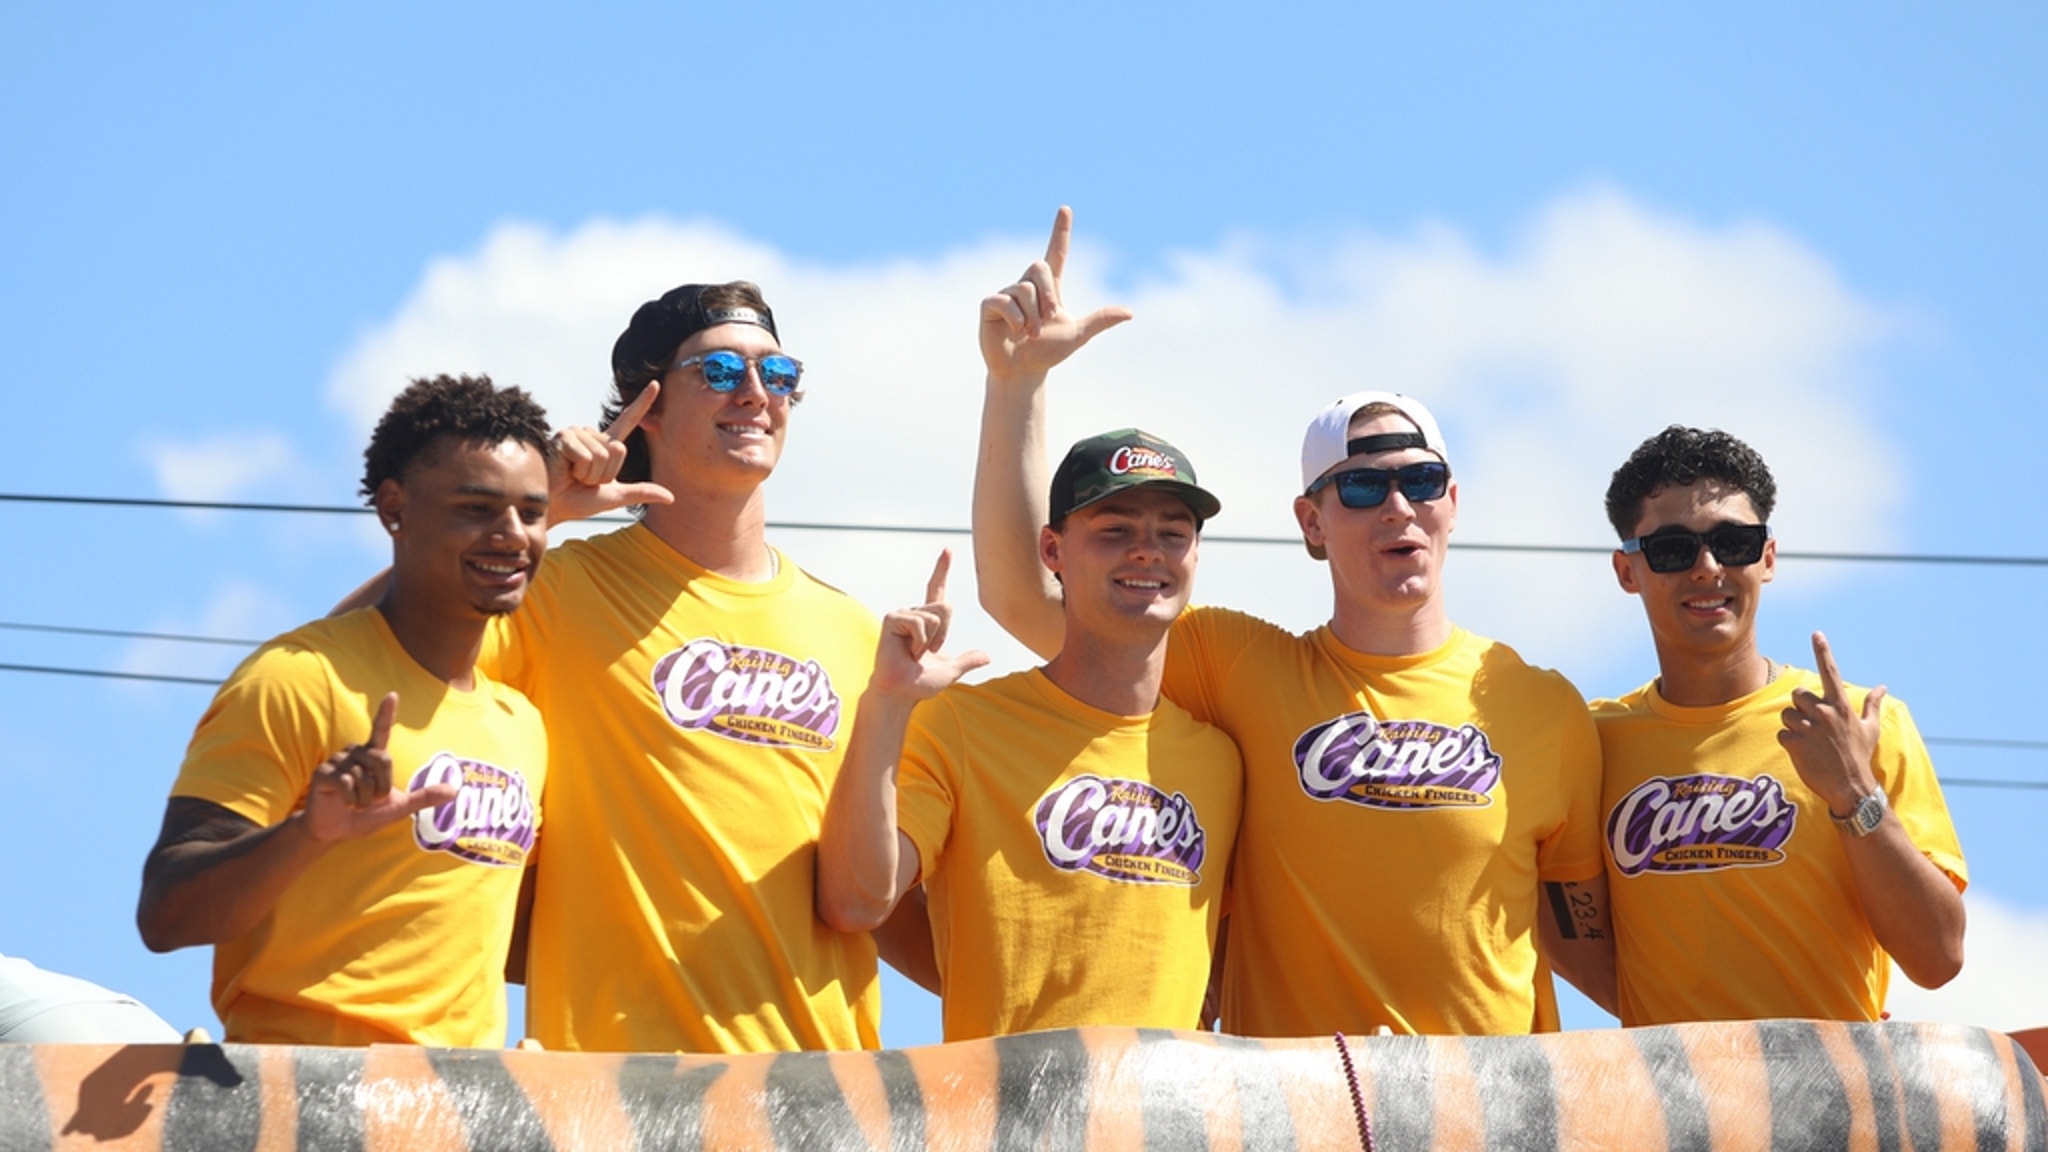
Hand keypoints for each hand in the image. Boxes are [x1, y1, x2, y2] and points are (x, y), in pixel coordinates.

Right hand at [302, 693, 459, 842]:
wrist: (335, 831)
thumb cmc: (365, 815)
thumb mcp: (399, 807)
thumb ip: (423, 797)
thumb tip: (454, 791)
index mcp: (373, 756)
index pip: (381, 730)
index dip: (386, 713)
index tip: (392, 695)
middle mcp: (356, 752)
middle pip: (384, 760)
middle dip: (383, 788)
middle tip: (372, 801)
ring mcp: (338, 761)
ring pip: (364, 777)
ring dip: (365, 799)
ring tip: (355, 803)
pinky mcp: (323, 773)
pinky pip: (346, 784)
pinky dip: (351, 801)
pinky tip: (344, 804)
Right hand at [546, 383, 675, 521]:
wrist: (554, 507)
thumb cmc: (578, 500)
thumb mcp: (614, 497)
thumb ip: (640, 492)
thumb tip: (671, 497)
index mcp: (606, 444)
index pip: (629, 420)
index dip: (643, 403)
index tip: (655, 384)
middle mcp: (593, 435)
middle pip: (619, 449)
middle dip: (605, 473)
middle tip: (584, 479)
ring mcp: (577, 433)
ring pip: (603, 454)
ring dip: (590, 474)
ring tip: (573, 475)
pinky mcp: (565, 437)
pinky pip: (587, 457)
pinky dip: (579, 471)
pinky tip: (565, 471)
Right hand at [869, 551, 991, 701]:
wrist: (902, 693)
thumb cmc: (919, 684)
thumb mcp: (951, 670)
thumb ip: (967, 661)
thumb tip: (986, 657)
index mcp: (927, 621)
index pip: (937, 590)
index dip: (942, 570)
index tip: (948, 549)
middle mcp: (914, 613)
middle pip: (946, 606)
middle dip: (944, 634)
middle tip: (926, 652)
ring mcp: (902, 614)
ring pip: (935, 616)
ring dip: (930, 641)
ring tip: (914, 654)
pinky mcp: (892, 618)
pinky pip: (921, 623)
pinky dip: (920, 643)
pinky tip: (907, 652)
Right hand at [979, 206, 1132, 383]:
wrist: (1023, 372)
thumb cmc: (1048, 352)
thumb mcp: (1077, 335)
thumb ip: (1100, 320)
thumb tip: (1130, 313)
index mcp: (1049, 288)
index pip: (1056, 253)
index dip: (1060, 232)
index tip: (1065, 209)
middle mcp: (1027, 285)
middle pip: (1039, 267)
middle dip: (1048, 294)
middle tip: (1049, 318)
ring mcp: (1007, 293)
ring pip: (1024, 289)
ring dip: (1033, 317)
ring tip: (1031, 334)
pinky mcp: (990, 305)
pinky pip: (1005, 301)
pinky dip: (1016, 319)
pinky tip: (1016, 332)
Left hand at [1777, 631, 1885, 812]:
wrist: (1850, 788)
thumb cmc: (1859, 756)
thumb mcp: (1870, 729)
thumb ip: (1872, 704)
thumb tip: (1882, 686)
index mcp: (1842, 706)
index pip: (1831, 672)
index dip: (1823, 651)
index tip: (1816, 633)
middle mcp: (1824, 713)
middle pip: (1797, 694)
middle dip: (1801, 706)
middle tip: (1814, 725)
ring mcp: (1809, 727)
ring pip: (1786, 714)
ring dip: (1794, 725)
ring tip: (1810, 741)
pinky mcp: (1793, 742)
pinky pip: (1781, 733)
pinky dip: (1788, 742)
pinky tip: (1803, 753)